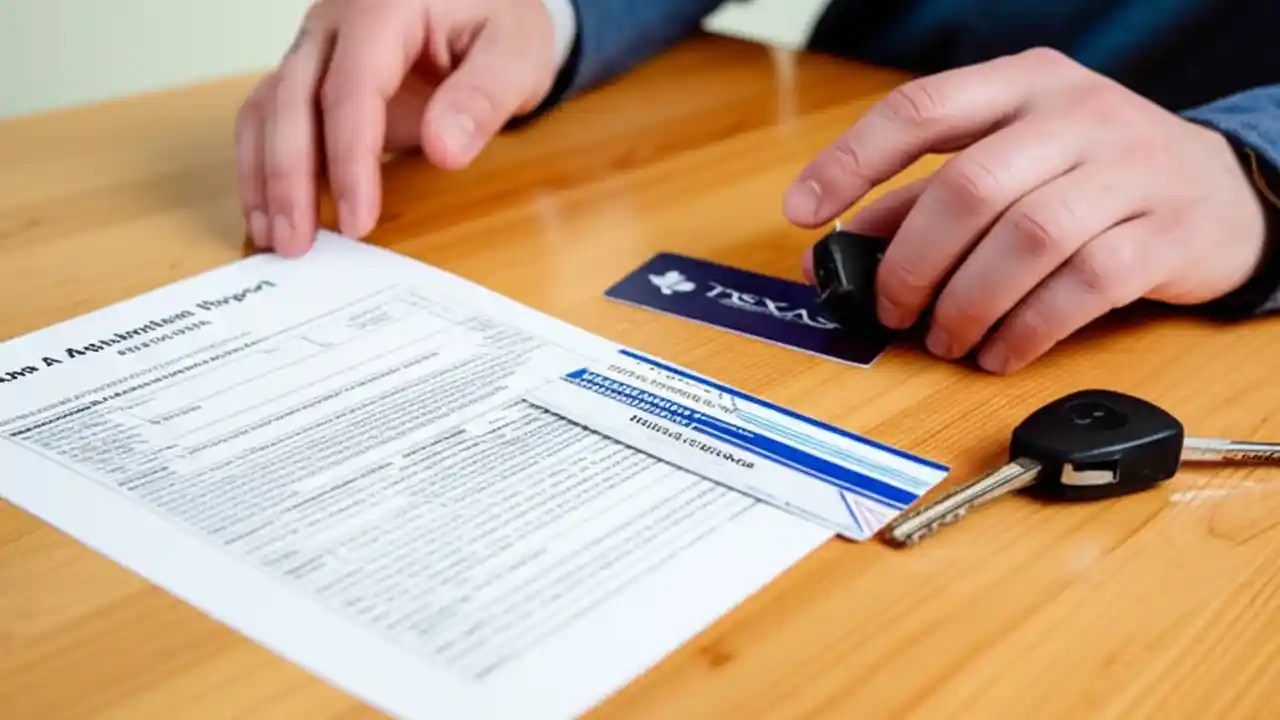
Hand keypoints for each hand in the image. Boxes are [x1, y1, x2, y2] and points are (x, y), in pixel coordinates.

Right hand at [235, 0, 560, 255]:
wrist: (487, 4)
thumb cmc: (501, 23)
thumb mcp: (516, 54)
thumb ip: (483, 98)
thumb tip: (444, 150)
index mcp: (384, 8)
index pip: (351, 89)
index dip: (349, 159)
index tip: (356, 220)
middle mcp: (335, 22)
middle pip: (290, 100)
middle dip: (288, 177)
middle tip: (295, 244)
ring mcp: (317, 47)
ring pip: (268, 108)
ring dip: (264, 176)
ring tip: (275, 237)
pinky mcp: (312, 74)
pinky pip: (272, 116)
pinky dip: (264, 164)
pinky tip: (272, 212)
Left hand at [788, 48, 1267, 372]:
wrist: (1220, 190)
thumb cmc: (1089, 175)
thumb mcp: (1009, 163)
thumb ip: (918, 203)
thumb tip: (827, 254)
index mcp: (1022, 84)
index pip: (921, 108)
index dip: (852, 162)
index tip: (803, 213)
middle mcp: (1076, 114)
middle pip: (969, 187)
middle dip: (912, 262)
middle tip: (891, 309)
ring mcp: (1129, 169)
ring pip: (1027, 238)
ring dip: (967, 302)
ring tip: (943, 338)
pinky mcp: (1166, 232)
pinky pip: (1085, 286)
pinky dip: (1028, 329)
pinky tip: (998, 352)